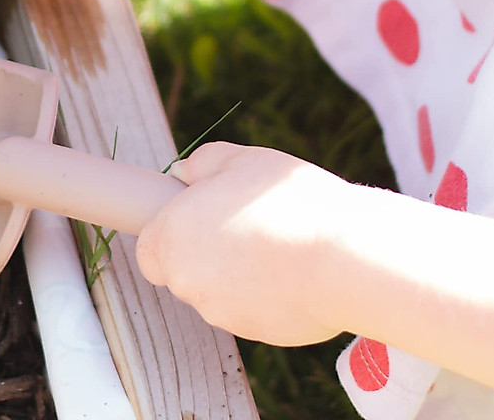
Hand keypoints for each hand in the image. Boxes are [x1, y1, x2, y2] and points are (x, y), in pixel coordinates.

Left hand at [134, 142, 353, 345]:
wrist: (344, 259)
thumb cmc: (287, 202)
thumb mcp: (241, 159)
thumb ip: (204, 163)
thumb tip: (185, 172)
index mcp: (172, 239)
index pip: (148, 251)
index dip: (169, 234)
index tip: (196, 217)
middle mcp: (188, 283)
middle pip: (185, 271)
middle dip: (208, 250)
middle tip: (244, 222)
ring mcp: (223, 314)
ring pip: (220, 292)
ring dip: (238, 272)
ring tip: (277, 241)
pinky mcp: (259, 334)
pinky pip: (253, 308)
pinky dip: (266, 292)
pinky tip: (294, 267)